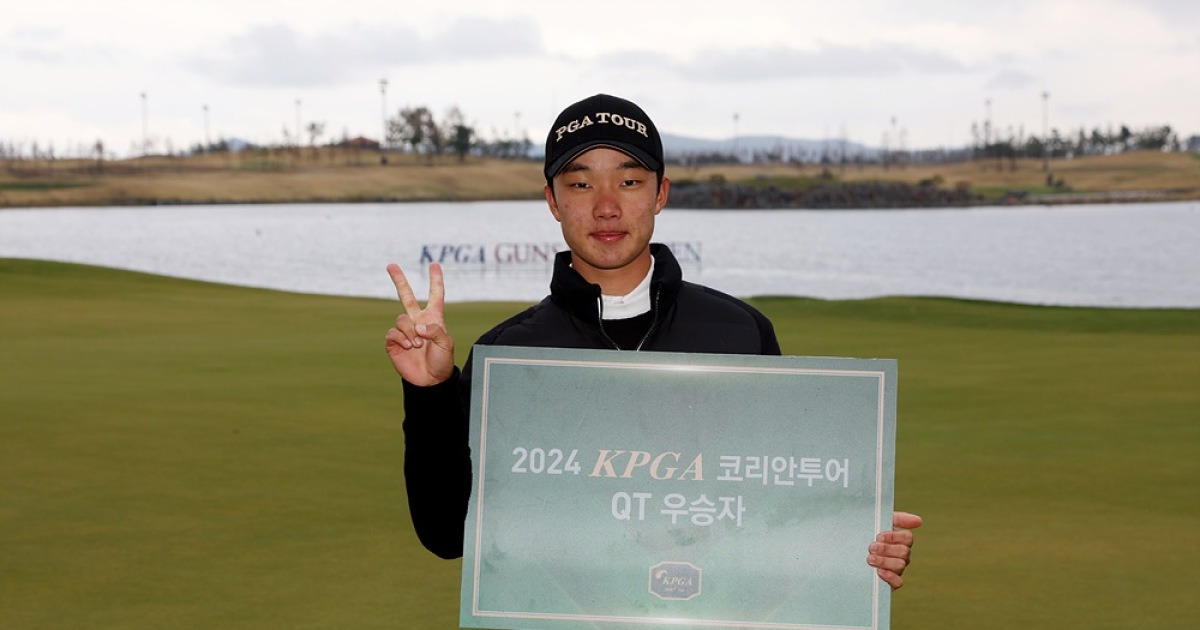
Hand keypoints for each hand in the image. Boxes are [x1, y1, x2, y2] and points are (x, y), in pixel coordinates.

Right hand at [385, 262, 454, 385]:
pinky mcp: (394, 342)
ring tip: (417, 345)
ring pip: (401, 319)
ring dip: (410, 331)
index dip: (435, 280)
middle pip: (406, 296)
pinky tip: (408, 346)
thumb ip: (435, 331)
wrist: (430, 380)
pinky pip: (393, 332)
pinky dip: (400, 338)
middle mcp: (418, 321)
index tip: (434, 265)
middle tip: (391, 265)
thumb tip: (418, 326)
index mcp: (433, 318)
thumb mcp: (446, 344)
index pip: (435, 295)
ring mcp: (405, 331)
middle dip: (399, 280)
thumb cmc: (442, 361)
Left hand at [867, 511, 922, 589]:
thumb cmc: (867, 536)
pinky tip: (879, 571)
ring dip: (884, 561)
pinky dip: (890, 576)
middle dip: (886, 549)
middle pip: (904, 551)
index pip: (907, 537)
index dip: (894, 536)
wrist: (849, 555)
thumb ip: (899, 519)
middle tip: (871, 548)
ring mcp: (897, 569)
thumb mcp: (879, 523)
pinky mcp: (891, 582)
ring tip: (870, 559)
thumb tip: (919, 520)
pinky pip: (898, 582)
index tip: (879, 536)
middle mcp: (902, 555)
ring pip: (900, 565)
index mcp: (900, 540)